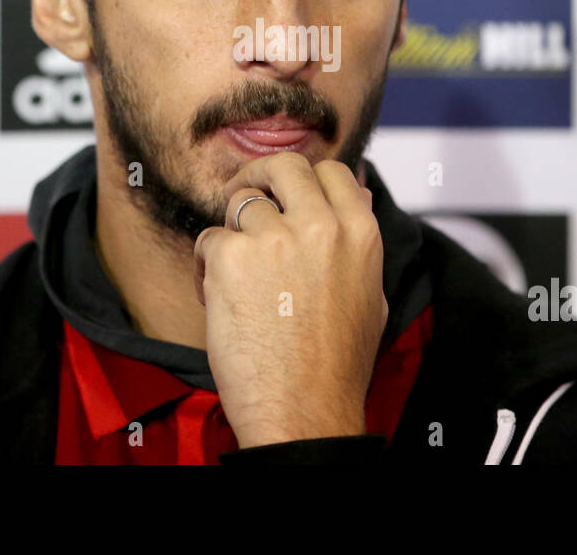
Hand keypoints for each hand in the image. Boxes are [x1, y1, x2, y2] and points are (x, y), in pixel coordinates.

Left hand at [192, 153, 386, 447]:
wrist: (303, 411)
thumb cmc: (336, 364)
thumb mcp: (370, 293)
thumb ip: (359, 238)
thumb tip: (359, 188)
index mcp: (360, 232)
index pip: (332, 171)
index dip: (305, 179)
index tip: (288, 194)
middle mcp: (321, 226)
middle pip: (283, 165)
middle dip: (260, 176)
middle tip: (245, 195)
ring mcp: (275, 237)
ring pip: (240, 202)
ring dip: (232, 230)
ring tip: (235, 272)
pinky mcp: (231, 257)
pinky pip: (209, 239)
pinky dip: (206, 265)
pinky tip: (220, 298)